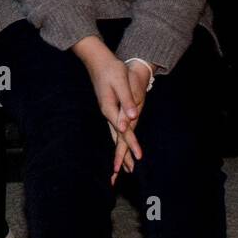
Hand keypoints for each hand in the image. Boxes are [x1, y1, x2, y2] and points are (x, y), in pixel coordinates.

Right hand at [112, 61, 152, 182]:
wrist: (98, 60)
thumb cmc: (112, 69)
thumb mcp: (121, 82)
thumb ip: (127, 101)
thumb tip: (133, 118)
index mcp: (111, 109)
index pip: (123, 131)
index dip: (132, 145)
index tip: (139, 158)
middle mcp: (107, 113)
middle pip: (116, 139)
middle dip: (120, 158)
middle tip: (120, 176)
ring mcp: (107, 112)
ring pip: (114, 136)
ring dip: (118, 152)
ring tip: (119, 169)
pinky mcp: (109, 109)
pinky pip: (114, 130)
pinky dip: (117, 140)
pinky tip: (117, 146)